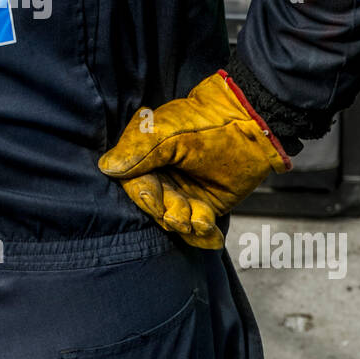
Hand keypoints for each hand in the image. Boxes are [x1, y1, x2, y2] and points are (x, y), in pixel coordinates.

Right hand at [98, 70, 290, 248]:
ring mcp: (184, 192)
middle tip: (182, 215)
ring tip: (201, 221)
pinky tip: (212, 237)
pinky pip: (198, 227)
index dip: (144, 195)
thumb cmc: (207, 122)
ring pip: (175, 220)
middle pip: (155, 206)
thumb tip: (107, 167)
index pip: (134, 183)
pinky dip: (203, 235)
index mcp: (146, 155)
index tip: (154, 198)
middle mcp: (161, 176)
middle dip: (168, 213)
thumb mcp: (168, 132)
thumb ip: (139, 149)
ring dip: (186, 224)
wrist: (252, 126)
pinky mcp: (206, 205)